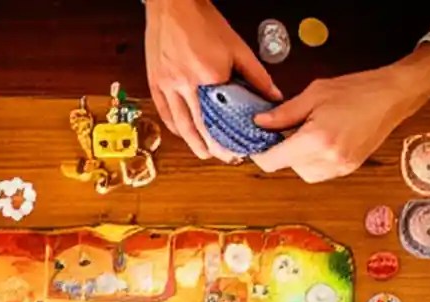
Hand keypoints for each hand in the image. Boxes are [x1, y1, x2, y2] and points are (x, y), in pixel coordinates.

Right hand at [144, 0, 279, 159]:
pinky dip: (175, 127)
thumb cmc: (204, 21)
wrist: (173, 5)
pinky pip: (165, 112)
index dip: (231, 136)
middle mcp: (186, 84)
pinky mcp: (155, 82)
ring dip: (193, 143)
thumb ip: (256, 75)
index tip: (241, 147)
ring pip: (180, 124)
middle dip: (214, 147)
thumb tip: (273, 96)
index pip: (223, 116)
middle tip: (225, 157)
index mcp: (209, 76)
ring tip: (204, 154)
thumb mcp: (237, 47)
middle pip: (200, 126)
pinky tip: (184, 134)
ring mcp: (167, 84)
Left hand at [251, 43, 429, 182]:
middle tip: (284, 129)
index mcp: (316, 140)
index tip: (256, 143)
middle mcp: (329, 159)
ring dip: (297, 157)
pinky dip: (313, 160)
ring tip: (306, 132)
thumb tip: (259, 122)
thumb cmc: (358, 90)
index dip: (260, 154)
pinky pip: (319, 172)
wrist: (393, 96)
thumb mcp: (314, 94)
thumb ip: (283, 113)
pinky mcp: (348, 168)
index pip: (274, 161)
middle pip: (287, 167)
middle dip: (282, 150)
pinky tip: (320, 139)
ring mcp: (341, 167)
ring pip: (303, 173)